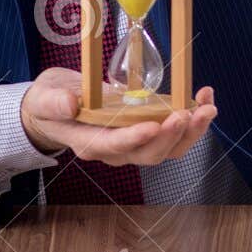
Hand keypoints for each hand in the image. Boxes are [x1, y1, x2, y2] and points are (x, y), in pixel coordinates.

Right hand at [20, 67, 217, 165]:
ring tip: (207, 108)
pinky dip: (193, 119)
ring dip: (191, 131)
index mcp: (89, 143)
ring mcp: (134, 143)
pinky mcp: (148, 131)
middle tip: (186, 113)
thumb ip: (54, 102)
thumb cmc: (49, 102)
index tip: (153, 125)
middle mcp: (116, 150)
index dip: (135, 138)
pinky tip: (204, 98)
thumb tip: (70, 103)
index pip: (115, 146)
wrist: (56, 106)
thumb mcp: (44, 97)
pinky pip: (174, 133)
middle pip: (149, 154)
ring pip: (168, 149)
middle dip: (171, 136)